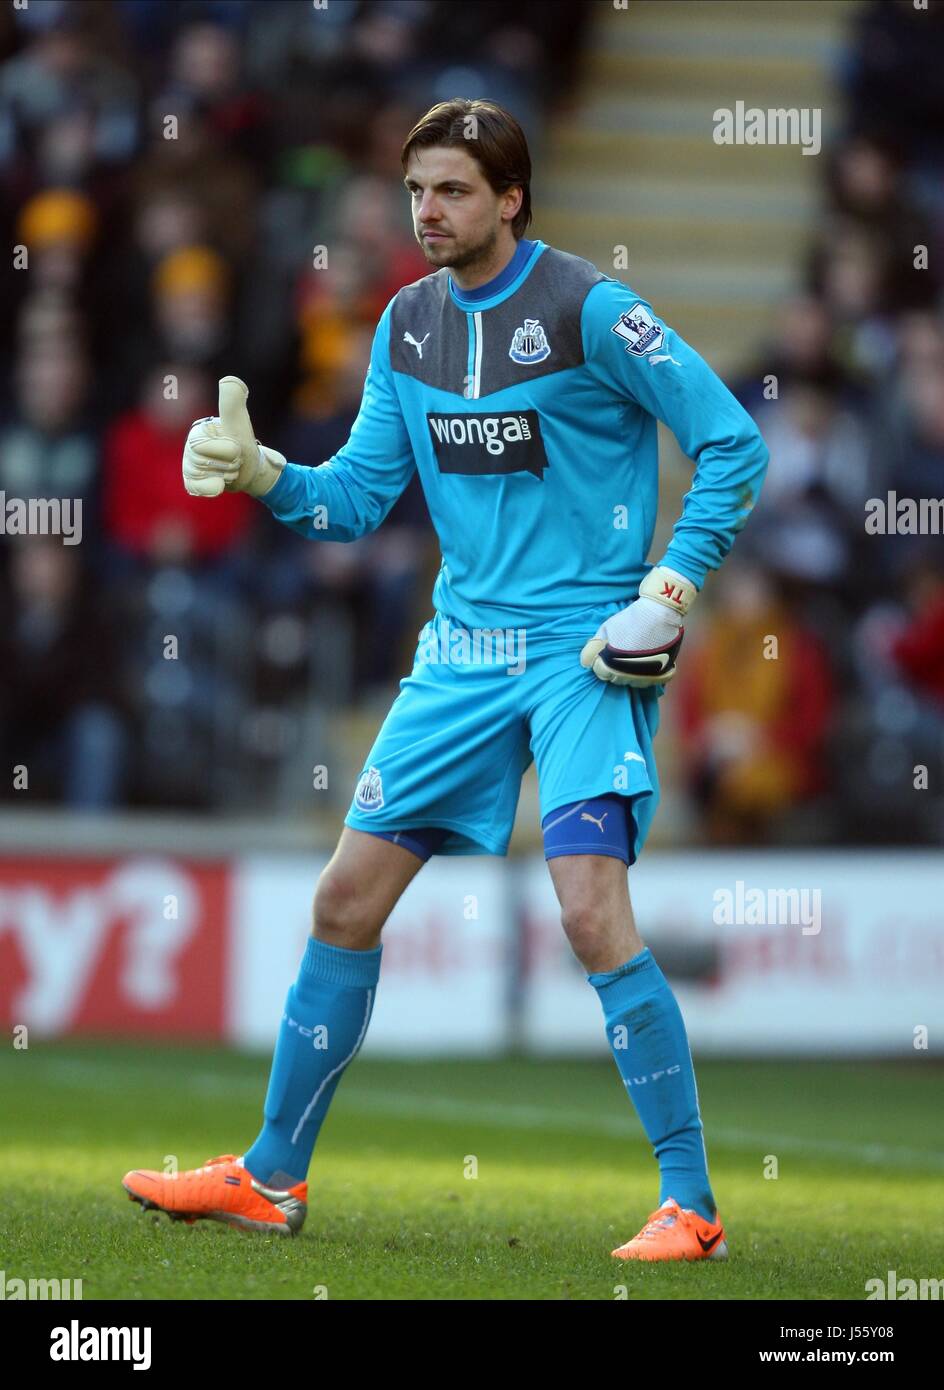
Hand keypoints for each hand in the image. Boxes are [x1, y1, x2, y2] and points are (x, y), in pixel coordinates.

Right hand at [182, 376, 285, 497]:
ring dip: (225, 476)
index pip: (204, 448)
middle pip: (204, 464)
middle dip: (228, 465)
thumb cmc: (243, 443)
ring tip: (229, 468)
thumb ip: (233, 403)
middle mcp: (189, 446)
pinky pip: (196, 488)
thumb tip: (229, 380)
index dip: (227, 452)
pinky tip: (220, 484)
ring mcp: (189, 465)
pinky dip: (212, 488)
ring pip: (204, 477)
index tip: (235, 447)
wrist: (250, 469)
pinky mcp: (192, 482)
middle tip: (234, 459)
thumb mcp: (239, 423)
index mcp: (197, 430)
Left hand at [580, 565, 695, 686]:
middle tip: (619, 652)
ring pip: (632, 682)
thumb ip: (593, 648)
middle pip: (615, 678)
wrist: (659, 612)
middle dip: (613, 667)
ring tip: (632, 657)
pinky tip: (646, 664)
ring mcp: (645, 676)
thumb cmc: (630, 620)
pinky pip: (650, 681)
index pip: (600, 672)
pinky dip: (647, 675)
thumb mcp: (605, 630)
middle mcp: (627, 676)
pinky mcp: (661, 674)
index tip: (605, 651)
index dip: (600, 661)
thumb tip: (586, 662)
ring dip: (629, 672)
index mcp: (611, 666)